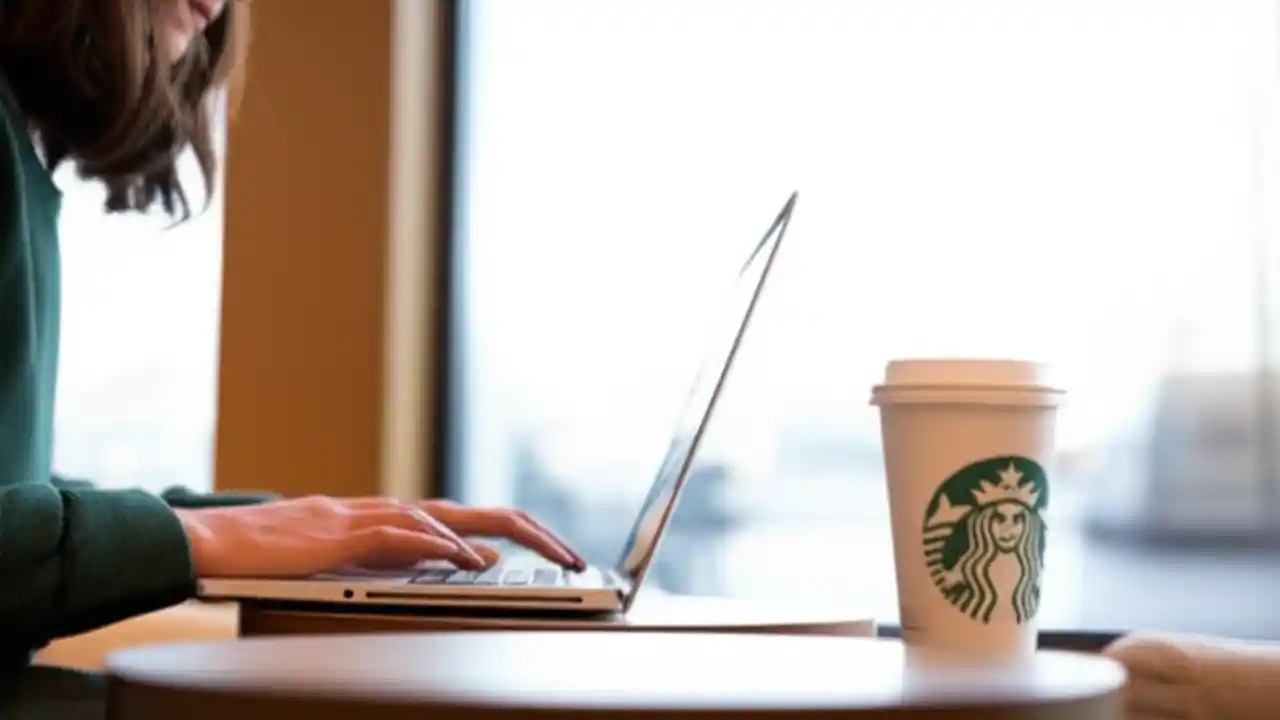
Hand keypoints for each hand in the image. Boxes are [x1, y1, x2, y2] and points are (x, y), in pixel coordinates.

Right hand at [175, 496, 581, 577]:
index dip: (521, 535)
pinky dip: (438, 545)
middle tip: (572, 554)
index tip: (556, 554)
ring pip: (449, 519)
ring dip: (501, 538)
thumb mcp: (357, 560)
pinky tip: (467, 559)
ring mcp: (366, 517)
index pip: (473, 522)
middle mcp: (390, 510)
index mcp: (397, 518)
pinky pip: (400, 536)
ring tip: (542, 554)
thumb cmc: (283, 554)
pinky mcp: (340, 533)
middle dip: (532, 533)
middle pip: (477, 515)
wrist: (217, 541)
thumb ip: (407, 560)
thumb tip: (467, 564)